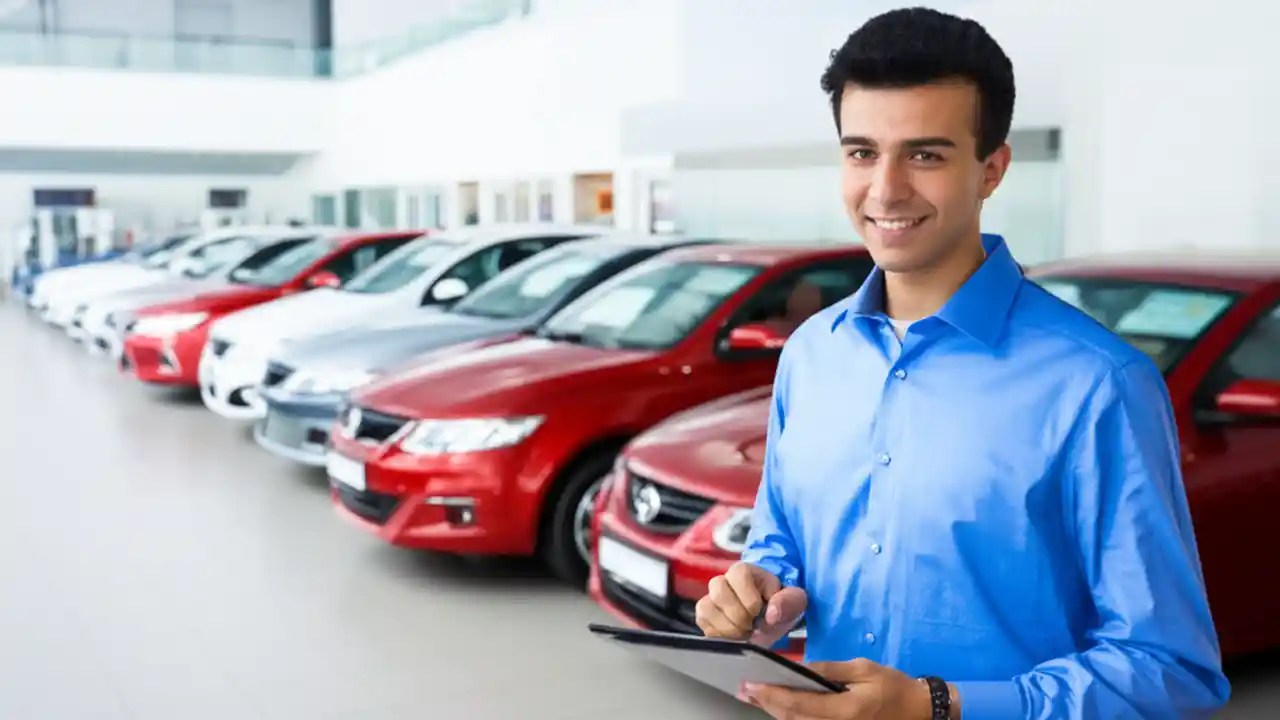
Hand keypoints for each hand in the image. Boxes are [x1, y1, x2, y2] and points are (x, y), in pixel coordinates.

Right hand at [695, 562, 806, 646]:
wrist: (771, 616)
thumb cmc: (781, 603)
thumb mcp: (794, 600)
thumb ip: (788, 602)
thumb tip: (771, 615)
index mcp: (743, 570)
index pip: (737, 576)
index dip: (751, 599)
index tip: (761, 610)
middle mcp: (722, 581)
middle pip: (720, 594)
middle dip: (740, 616)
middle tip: (753, 625)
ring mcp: (710, 598)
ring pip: (707, 609)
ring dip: (729, 628)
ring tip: (744, 631)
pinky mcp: (704, 616)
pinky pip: (703, 624)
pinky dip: (720, 635)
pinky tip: (734, 636)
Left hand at [740, 659, 936, 719]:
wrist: (919, 711)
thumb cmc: (892, 687)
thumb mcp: (863, 669)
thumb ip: (830, 669)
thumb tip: (801, 667)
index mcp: (845, 710)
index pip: (799, 704)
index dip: (772, 694)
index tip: (752, 684)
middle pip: (792, 719)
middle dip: (766, 703)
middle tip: (744, 690)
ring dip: (774, 712)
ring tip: (755, 696)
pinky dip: (790, 718)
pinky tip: (778, 706)